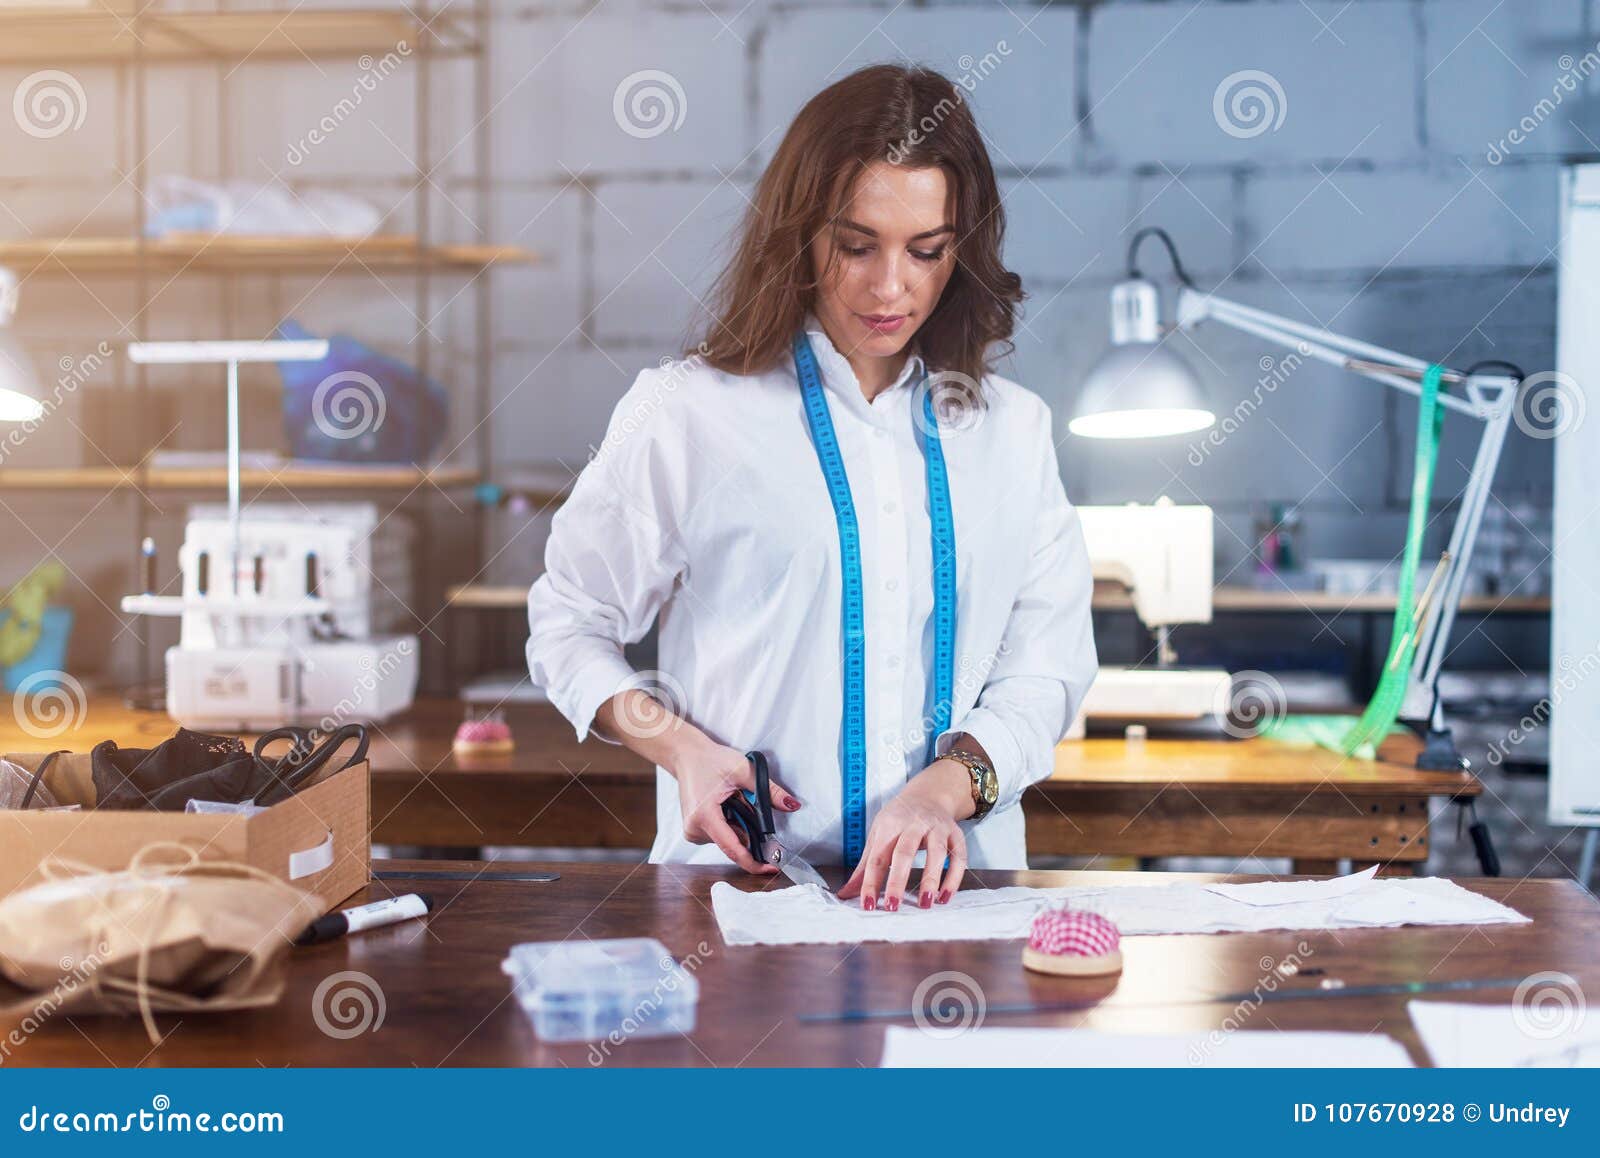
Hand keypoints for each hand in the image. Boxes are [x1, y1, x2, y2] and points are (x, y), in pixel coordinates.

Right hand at [669, 736, 801, 875]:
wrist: (686, 755)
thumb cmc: (710, 760)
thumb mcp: (743, 770)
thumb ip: (768, 790)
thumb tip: (791, 805)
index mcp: (704, 815)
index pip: (733, 848)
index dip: (754, 862)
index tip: (771, 867)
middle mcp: (694, 828)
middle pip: (734, 843)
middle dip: (749, 829)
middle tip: (746, 801)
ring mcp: (692, 831)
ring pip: (728, 840)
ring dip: (739, 824)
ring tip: (732, 798)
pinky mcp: (693, 830)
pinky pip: (721, 835)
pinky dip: (730, 824)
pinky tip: (725, 804)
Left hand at [838, 759, 969, 909]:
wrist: (928, 795)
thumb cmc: (899, 819)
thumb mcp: (878, 835)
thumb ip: (864, 867)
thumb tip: (845, 894)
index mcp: (889, 825)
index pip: (877, 857)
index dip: (871, 882)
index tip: (868, 905)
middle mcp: (914, 824)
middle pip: (904, 852)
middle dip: (897, 880)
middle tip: (893, 906)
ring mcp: (937, 827)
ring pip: (936, 852)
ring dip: (931, 879)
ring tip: (925, 904)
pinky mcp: (955, 834)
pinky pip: (959, 857)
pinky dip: (954, 878)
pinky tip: (945, 897)